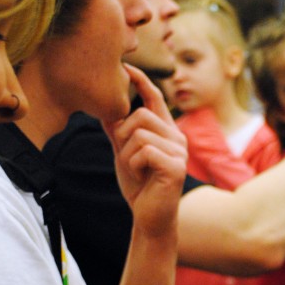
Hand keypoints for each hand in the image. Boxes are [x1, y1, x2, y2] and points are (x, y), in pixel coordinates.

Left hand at [102, 64, 186, 236]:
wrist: (150, 217)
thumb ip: (118, 131)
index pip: (155, 98)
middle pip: (142, 116)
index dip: (142, 81)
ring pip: (140, 133)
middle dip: (124, 135)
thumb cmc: (140, 185)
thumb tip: (104, 106)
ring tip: (135, 169)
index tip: (126, 67)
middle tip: (125, 156)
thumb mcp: (124, 152)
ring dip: (128, 153)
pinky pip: (144, 151)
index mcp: (167, 131)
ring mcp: (179, 152)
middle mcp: (178, 138)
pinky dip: (134, 165)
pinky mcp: (176, 167)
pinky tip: (141, 177)